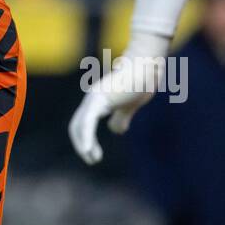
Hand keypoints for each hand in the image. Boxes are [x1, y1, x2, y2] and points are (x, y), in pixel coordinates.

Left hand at [68, 36, 169, 164]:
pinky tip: (86, 149)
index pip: (82, 123)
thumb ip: (122, 117)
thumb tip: (115, 130)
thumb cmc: (140, 81)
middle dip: (81, 143)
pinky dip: (85, 136)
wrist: (147, 65)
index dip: (84, 139)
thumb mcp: (130, 105)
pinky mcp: (100, 98)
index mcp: (98, 101)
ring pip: (79, 124)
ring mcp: (95, 97)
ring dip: (82, 144)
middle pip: (76, 124)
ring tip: (91, 158)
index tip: (92, 155)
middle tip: (92, 159)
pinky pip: (87, 120)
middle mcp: (93, 98)